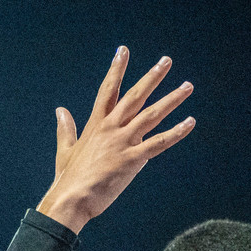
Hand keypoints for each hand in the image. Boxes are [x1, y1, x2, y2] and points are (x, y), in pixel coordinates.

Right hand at [36, 47, 194, 232]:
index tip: (123, 50)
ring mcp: (122, 142)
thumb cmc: (68, 178)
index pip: (108, 90)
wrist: (71, 199)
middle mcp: (110, 128)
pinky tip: (190, 122)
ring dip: (171, 99)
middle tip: (167, 61)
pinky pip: (158, 143)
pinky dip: (176, 132)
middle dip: (152, 77)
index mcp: (95, 124)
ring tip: (187, 86)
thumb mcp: (66, 149)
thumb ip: (66, 128)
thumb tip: (60, 110)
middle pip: (134, 96)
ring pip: (151, 114)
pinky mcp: (132, 160)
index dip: (116, 69)